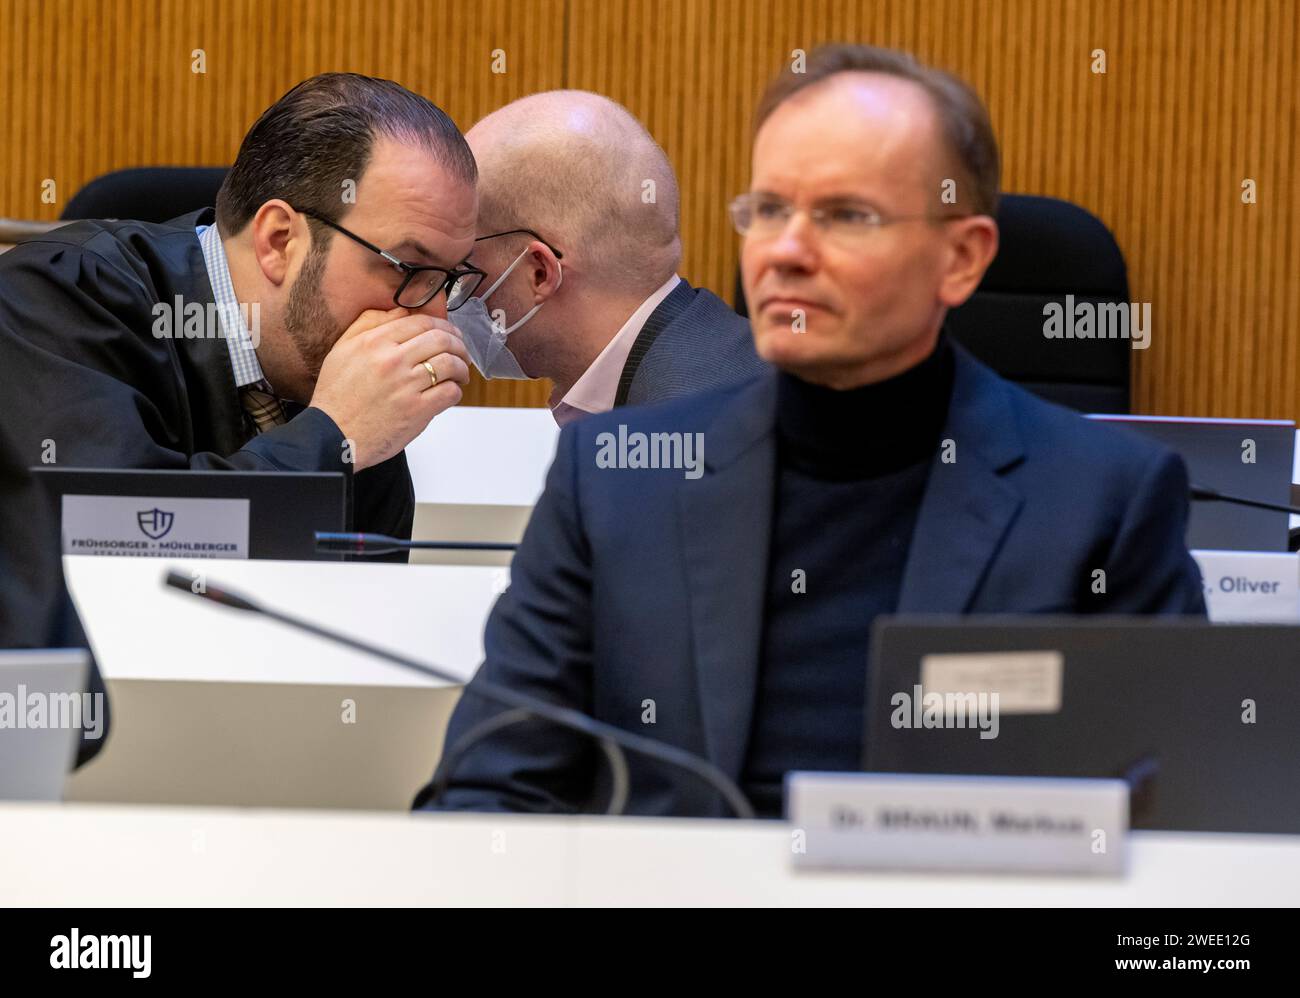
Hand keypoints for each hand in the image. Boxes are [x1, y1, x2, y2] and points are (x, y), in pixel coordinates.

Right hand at [309, 307, 469, 470]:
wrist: (332, 435)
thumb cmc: (337, 396)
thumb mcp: (343, 350)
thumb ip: (369, 324)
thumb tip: (400, 312)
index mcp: (375, 342)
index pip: (421, 322)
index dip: (443, 325)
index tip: (450, 333)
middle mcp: (392, 360)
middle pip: (441, 340)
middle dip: (458, 344)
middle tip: (462, 352)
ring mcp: (406, 386)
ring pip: (450, 364)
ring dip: (462, 367)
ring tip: (461, 373)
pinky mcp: (417, 410)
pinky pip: (450, 392)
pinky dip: (456, 390)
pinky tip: (451, 391)